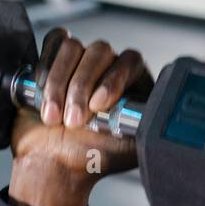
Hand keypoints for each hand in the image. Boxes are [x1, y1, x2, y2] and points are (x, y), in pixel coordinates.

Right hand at [8, 28, 153, 205]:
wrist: (53, 164)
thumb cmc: (91, 159)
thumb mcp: (129, 149)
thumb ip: (147, 128)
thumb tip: (162, 117)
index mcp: (135, 87)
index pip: (131, 61)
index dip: (114, 79)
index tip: (98, 106)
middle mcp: (110, 70)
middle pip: (100, 51)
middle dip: (81, 87)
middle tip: (73, 121)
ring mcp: (83, 62)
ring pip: (72, 47)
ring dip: (59, 84)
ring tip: (54, 118)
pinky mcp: (57, 59)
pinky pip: (54, 41)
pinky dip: (46, 65)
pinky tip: (42, 92)